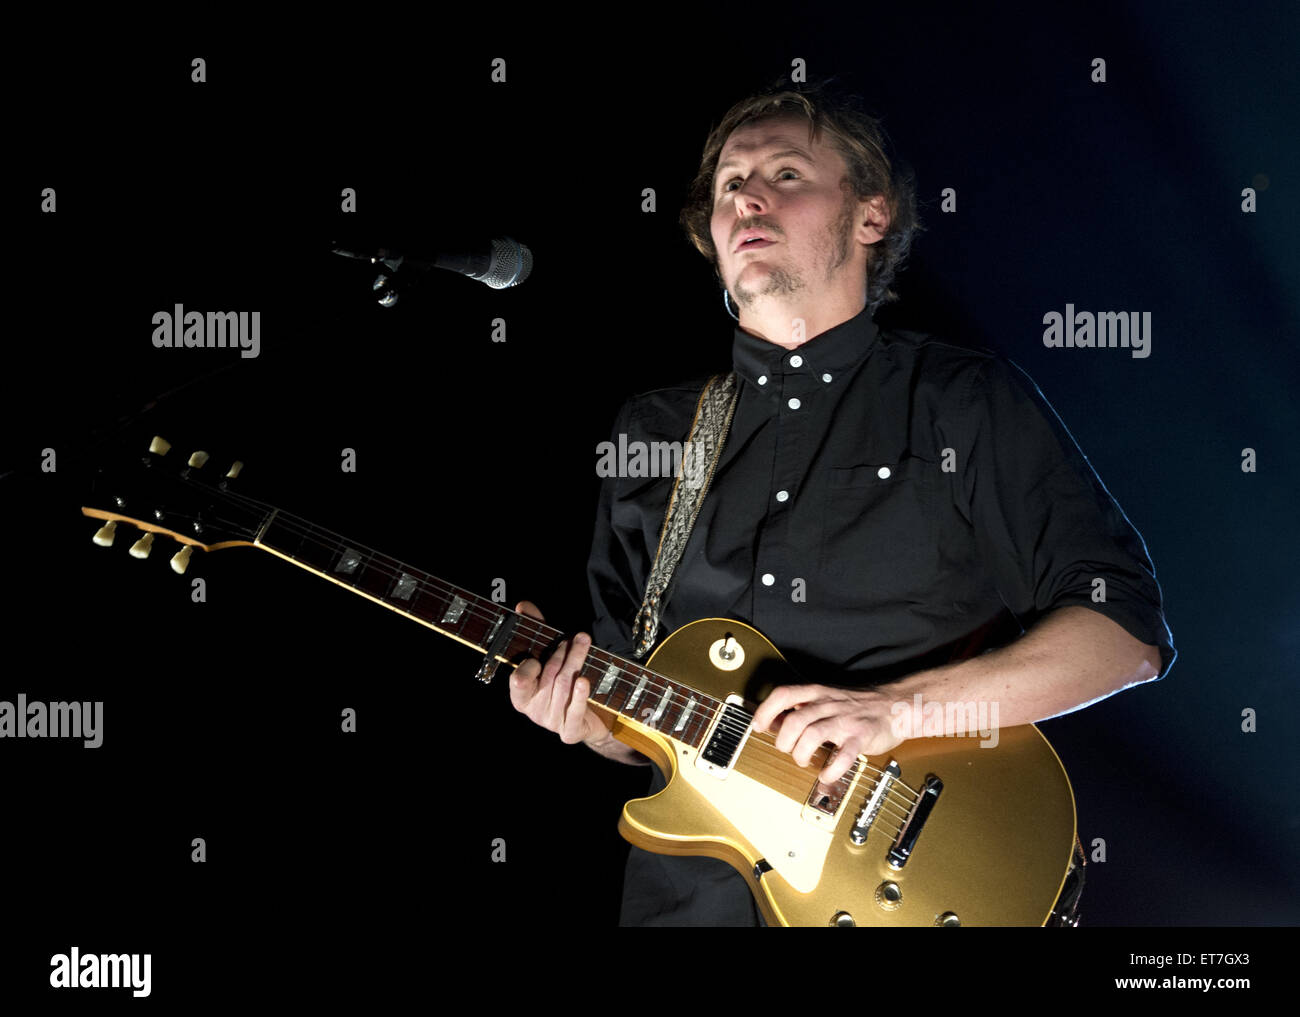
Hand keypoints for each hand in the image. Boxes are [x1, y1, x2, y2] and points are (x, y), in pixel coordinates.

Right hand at [507, 601, 610, 747]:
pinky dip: (580, 695)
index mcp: (522, 695)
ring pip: (564, 688)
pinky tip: (584, 681)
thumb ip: (536, 630)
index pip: (518, 682)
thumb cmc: (565, 681)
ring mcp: (552, 723)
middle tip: (577, 638)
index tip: (536, 656)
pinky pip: (574, 712)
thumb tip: (522, 605)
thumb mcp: (551, 654)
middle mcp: (534, 711)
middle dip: (563, 655)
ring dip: (576, 662)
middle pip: (548, 678)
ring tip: (585, 643)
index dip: (528, 668)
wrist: (593, 717)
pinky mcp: (570, 732)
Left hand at [750, 683, 906, 783]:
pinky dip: (831, 769)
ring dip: (801, 753)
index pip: (784, 695)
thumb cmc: (856, 705)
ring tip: (804, 761)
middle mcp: (828, 704)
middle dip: (784, 740)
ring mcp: (845, 720)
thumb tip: (772, 722)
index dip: (766, 711)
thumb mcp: (825, 698)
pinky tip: (826, 774)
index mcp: (817, 693)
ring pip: (813, 734)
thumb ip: (801, 708)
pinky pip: (843, 755)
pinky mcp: (861, 736)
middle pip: (795, 720)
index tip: (758, 726)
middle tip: (787, 750)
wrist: (894, 705)